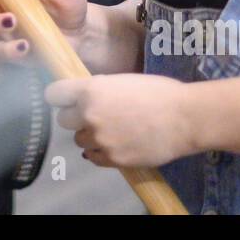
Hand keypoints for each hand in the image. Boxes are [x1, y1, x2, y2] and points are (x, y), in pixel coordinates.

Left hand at [47, 74, 197, 168]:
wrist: (185, 118)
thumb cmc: (159, 92)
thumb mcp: (122, 81)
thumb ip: (99, 90)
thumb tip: (84, 96)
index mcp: (91, 89)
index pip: (54, 94)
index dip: (60, 98)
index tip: (66, 100)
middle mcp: (90, 114)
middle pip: (64, 120)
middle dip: (76, 118)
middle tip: (95, 117)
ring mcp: (100, 139)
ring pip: (80, 140)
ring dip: (91, 136)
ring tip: (112, 132)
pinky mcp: (113, 159)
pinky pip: (94, 158)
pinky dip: (101, 153)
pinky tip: (115, 145)